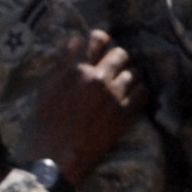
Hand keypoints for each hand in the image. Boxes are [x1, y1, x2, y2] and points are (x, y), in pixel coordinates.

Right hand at [16, 30, 145, 191]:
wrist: (58, 152)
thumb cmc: (48, 119)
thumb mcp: (48, 85)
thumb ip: (64, 62)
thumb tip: (77, 40)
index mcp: (77, 68)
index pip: (97, 39)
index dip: (102, 40)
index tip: (103, 47)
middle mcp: (98, 78)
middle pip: (120, 54)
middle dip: (119, 58)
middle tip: (116, 67)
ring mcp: (114, 95)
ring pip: (135, 72)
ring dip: (131, 74)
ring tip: (126, 81)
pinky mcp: (124, 113)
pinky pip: (143, 94)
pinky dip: (141, 91)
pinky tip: (135, 94)